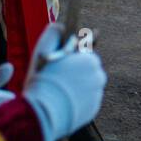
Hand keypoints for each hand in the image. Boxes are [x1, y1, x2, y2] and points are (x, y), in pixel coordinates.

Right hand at [22, 24, 106, 140]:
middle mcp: (99, 75)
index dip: (70, 58)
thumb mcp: (42, 51)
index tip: (61, 65)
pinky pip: (86, 101)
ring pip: (87, 85)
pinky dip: (77, 101)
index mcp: (90, 59)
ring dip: (76, 87)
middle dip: (75, 72)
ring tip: (58, 93)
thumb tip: (62, 26)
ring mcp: (97, 94)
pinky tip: (63, 104)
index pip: (84, 53)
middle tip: (56, 80)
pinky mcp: (93, 110)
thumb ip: (53, 33)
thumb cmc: (42, 80)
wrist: (42, 114)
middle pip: (87, 70)